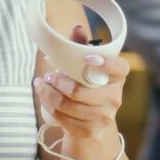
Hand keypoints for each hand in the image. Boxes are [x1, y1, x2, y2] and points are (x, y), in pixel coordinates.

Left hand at [32, 24, 128, 141]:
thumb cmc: (87, 84)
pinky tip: (44, 97)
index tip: (88, 58)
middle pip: (81, 92)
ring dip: (48, 94)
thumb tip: (77, 28)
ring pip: (68, 106)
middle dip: (59, 82)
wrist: (92, 121)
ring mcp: (103, 117)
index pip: (119, 68)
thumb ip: (81, 46)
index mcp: (117, 77)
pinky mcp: (89, 130)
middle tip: (49, 75)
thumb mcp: (86, 65)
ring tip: (41, 84)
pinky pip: (62, 118)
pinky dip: (49, 105)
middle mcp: (114, 98)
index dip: (106, 63)